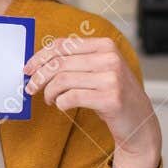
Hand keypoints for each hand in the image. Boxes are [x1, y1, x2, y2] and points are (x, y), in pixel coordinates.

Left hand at [23, 36, 161, 167]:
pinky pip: (71, 97)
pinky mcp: (111, 99)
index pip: (63, 45)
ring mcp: (112, 78)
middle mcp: (110, 58)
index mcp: (105, 45)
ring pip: (62, 80)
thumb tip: (39, 62)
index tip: (28, 68)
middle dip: (39, 77)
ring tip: (49, 99)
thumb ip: (76, 61)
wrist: (139, 122)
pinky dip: (60, 102)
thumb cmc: (114, 95)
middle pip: (59, 63)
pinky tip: (62, 105)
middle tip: (31, 88)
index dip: (40, 56)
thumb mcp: (99, 70)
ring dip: (48, 92)